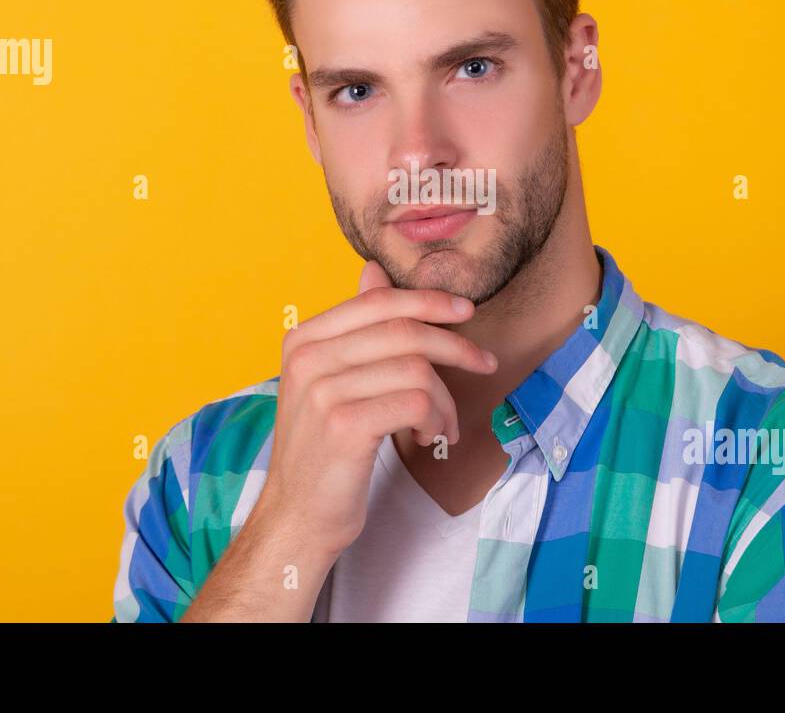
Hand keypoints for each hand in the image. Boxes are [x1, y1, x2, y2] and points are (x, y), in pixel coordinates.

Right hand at [255, 258, 498, 557]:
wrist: (298, 514)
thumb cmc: (324, 447)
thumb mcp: (332, 379)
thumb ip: (356, 328)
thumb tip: (373, 270)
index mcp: (304, 339)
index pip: (378, 302)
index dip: (428, 301)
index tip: (466, 311)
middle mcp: (308, 358)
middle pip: (404, 332)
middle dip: (455, 347)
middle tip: (486, 364)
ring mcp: (323, 391)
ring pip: (417, 370)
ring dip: (445, 400)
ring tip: (443, 425)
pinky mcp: (344, 425)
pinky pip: (416, 403)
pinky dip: (435, 420)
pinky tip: (427, 438)